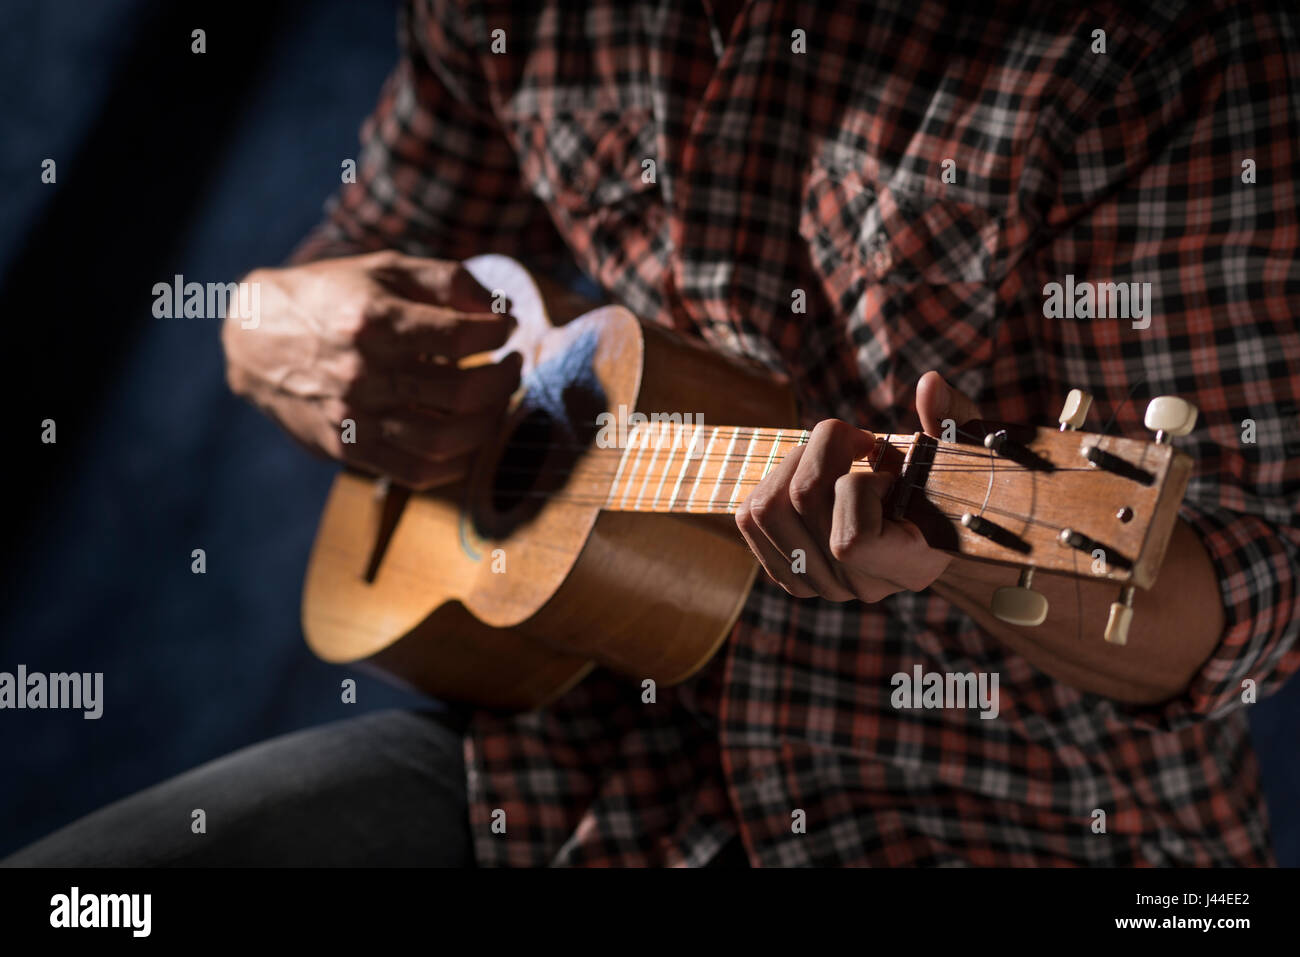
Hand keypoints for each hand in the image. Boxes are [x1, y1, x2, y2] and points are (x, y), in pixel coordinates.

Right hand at [221, 250, 519, 489]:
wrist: (255, 339)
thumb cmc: (330, 297)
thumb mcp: (384, 268)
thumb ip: (447, 279)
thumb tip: (501, 305)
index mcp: (373, 321)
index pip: (462, 338)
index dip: (498, 333)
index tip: (505, 328)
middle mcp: (363, 373)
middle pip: (463, 392)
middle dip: (504, 379)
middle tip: (511, 365)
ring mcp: (354, 417)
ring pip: (446, 438)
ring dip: (489, 422)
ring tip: (497, 400)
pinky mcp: (347, 448)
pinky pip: (417, 472)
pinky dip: (456, 463)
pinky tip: (469, 440)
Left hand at [735, 371, 980, 601]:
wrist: (934, 531)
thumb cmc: (948, 487)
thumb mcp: (959, 450)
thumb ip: (951, 419)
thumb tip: (929, 383)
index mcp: (909, 567)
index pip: (851, 541)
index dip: (860, 486)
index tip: (888, 471)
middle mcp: (860, 585)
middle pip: (801, 502)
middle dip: (824, 451)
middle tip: (857, 445)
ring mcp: (821, 584)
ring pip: (766, 508)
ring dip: (795, 463)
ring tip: (833, 460)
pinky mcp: (790, 573)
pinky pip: (748, 519)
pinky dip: (774, 482)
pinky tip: (814, 480)